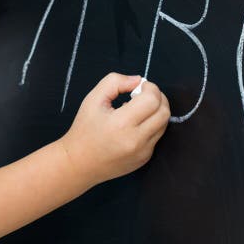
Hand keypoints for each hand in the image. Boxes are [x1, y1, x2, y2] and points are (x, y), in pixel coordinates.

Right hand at [58, 73, 170, 188]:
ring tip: (137, 110)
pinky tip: (134, 125)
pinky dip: (151, 126)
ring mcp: (142, 152)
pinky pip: (157, 136)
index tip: (139, 86)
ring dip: (156, 112)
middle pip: (164, 112)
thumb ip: (115, 82)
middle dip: (158, 98)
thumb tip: (138, 80)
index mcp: (121, 123)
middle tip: (142, 95)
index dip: (150, 88)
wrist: (79, 163)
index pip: (152, 100)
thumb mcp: (93, 99)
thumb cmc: (84, 128)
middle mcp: (136, 140)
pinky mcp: (145, 159)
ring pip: (164, 125)